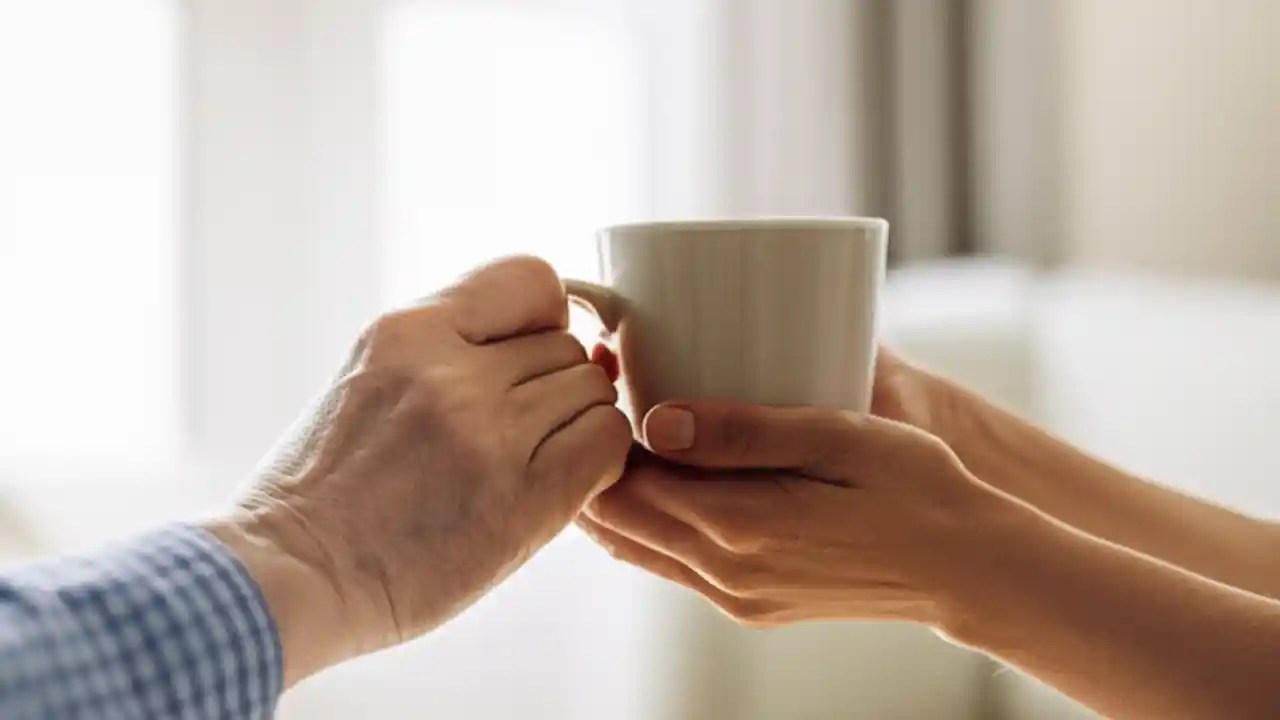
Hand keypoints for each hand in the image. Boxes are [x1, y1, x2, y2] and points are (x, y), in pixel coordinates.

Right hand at [207, 257, 631, 683]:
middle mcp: (450, 372)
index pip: (530, 277)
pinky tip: (560, 485)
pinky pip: (606, 443)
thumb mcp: (368, 379)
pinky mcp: (524, 499)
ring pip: (592, 391)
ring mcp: (490, 433)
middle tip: (522, 432)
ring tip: (534, 460)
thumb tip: (553, 334)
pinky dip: (597, 460)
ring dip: (577, 424)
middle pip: (565, 346)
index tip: (527, 356)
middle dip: (555, 384)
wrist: (290, 577)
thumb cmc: (325, 489)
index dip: (546, 318)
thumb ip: (446, 348)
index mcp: (406, 331)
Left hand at [579, 400, 1016, 631]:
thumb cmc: (913, 485)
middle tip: (607, 387)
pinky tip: (668, 475)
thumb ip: (746, 430)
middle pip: (615, 519)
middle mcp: (725, 573)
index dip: (598, 424)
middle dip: (594, 455)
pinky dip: (650, 520)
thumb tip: (656, 420)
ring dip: (617, 491)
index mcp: (739, 527)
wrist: (964, 565)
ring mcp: (734, 597)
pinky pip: (670, 564)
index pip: (623, 482)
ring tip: (630, 425)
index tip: (605, 369)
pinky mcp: (748, 605)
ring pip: (634, 546)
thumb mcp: (839, 438)